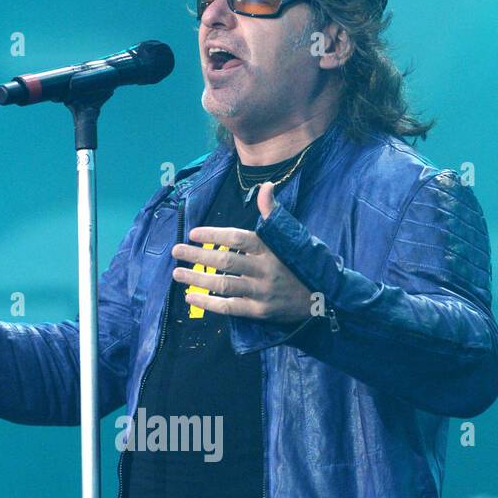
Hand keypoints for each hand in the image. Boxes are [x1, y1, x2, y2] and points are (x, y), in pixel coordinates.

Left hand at [171, 182, 310, 323]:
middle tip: (176, 251)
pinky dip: (208, 303)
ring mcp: (261, 292)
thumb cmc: (302, 263)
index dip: (214, 234)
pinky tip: (190, 297)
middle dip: (198, 255)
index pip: (238, 238)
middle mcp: (265, 269)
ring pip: (224, 285)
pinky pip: (229, 307)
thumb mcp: (293, 236)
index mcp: (271, 248)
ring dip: (197, 279)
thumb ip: (272, 214)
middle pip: (226, 261)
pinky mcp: (259, 312)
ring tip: (177, 273)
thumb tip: (266, 186)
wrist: (322, 298)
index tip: (193, 232)